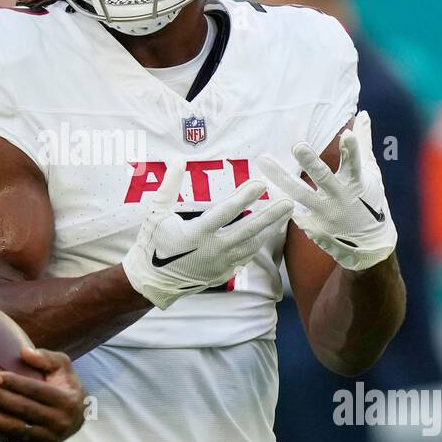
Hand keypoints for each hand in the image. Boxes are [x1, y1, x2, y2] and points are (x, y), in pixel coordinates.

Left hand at [0, 347, 85, 441]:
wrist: (78, 416)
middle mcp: (59, 422)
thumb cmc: (65, 384)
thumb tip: (24, 351)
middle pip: (25, 410)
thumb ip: (46, 358)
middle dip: (1, 399)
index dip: (17, 384)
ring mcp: (48, 438)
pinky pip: (13, 441)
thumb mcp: (63, 366)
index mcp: (67, 400)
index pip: (38, 391)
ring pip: (17, 429)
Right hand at [121, 162, 293, 308]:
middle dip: (270, 215)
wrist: (153, 281)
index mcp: (195, 233)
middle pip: (248, 230)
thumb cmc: (153, 244)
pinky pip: (247, 256)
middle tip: (288, 201)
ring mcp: (220, 263)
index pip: (226, 212)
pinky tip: (269, 231)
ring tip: (286, 214)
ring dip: (270, 229)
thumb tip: (178, 160)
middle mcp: (212, 250)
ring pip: (252, 244)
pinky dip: (260, 243)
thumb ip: (169, 187)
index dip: (244, 197)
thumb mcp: (156, 214)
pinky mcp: (224, 272)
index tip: (260, 184)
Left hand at [256, 110, 397, 270]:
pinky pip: (293, 213)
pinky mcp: (313, 226)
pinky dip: (279, 202)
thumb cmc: (369, 200)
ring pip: (300, 194)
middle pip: (324, 178)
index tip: (347, 135)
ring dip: (281, 178)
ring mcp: (325, 214)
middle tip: (297, 146)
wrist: (369, 243)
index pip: (355, 163)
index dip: (352, 150)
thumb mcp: (371, 173)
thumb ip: (363, 144)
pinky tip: (262, 188)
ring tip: (264, 160)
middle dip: (311, 163)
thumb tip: (364, 114)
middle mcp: (340, 197)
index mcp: (356, 182)